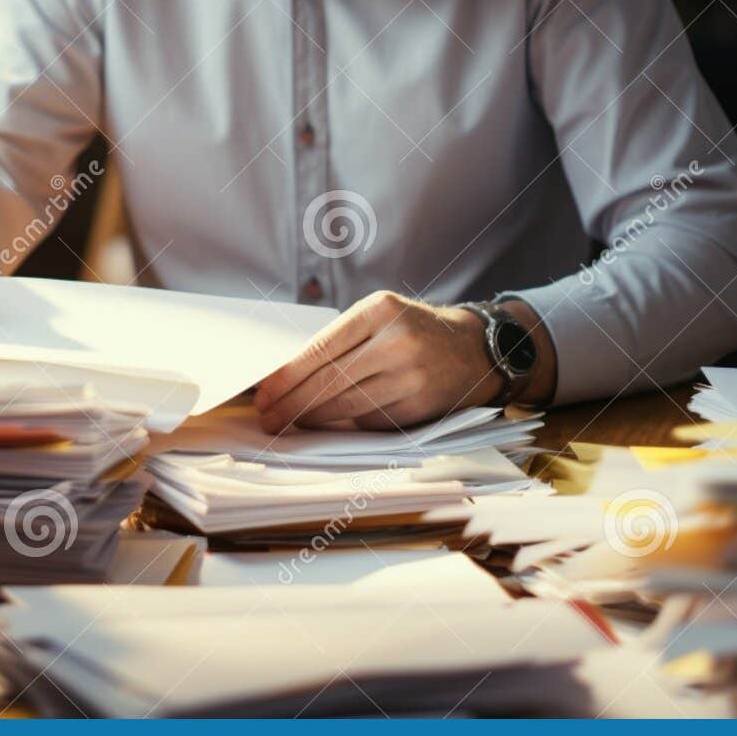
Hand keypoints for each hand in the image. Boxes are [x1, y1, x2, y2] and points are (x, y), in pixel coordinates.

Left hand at [253, 291, 503, 433]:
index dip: (287, 376)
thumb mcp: (379, 317)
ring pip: (346, 405)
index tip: (263, 393)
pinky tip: (327, 424)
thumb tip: (286, 377)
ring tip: (287, 423)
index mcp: (379, 311)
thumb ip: (339, 341)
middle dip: (291, 403)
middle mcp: (396, 341)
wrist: (473, 349)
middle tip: (267, 417)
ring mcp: (410, 376)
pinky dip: (345, 423)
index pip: (321, 348)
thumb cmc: (412, 331)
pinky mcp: (418, 405)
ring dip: (311, 418)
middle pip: (329, 381)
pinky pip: (369, 419)